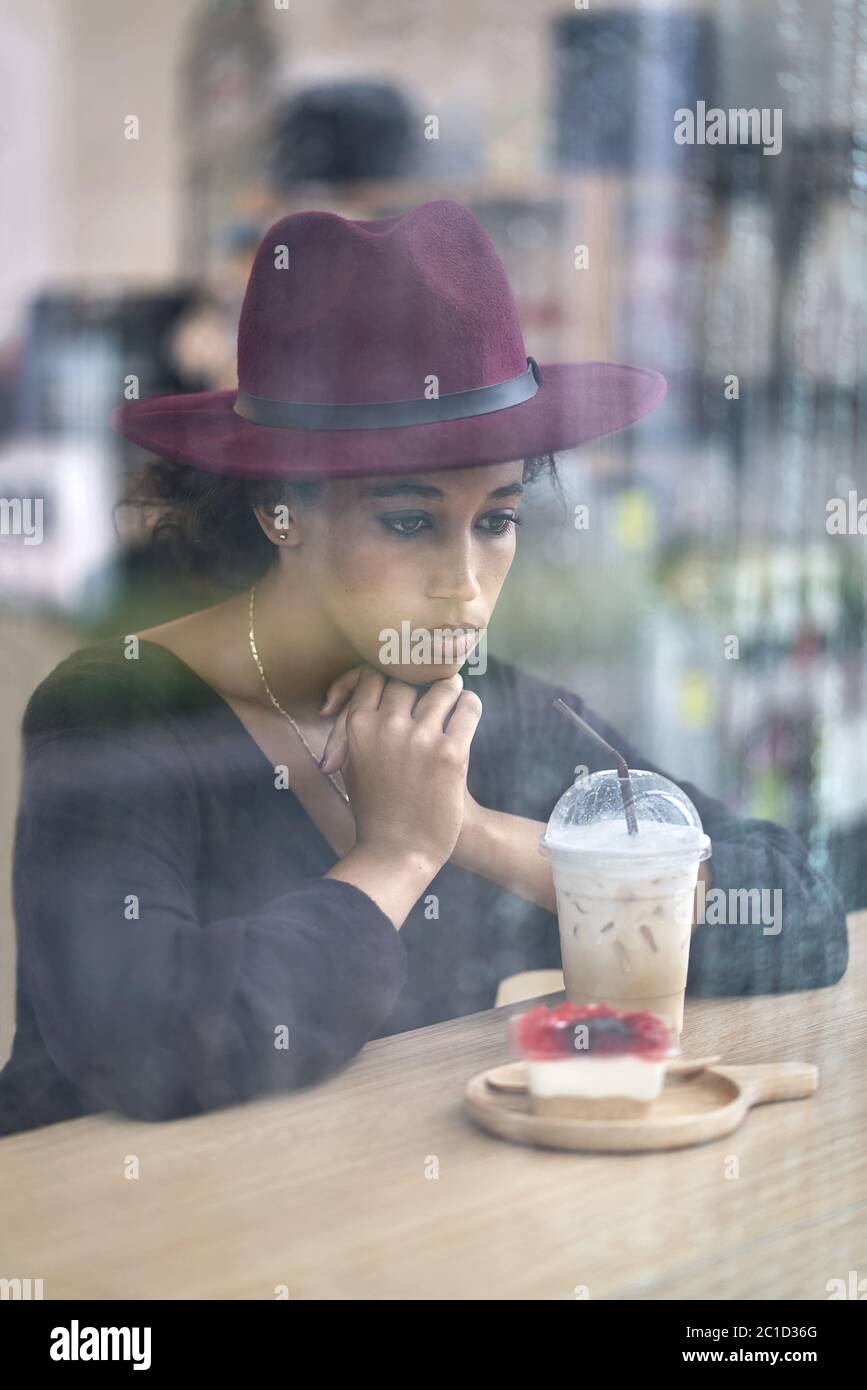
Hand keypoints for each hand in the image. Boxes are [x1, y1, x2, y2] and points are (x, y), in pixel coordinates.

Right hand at [320, 665, 482, 872]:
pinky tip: (468, 711)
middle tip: (432, 687)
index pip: (373, 674)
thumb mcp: (353, 765)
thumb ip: (356, 730)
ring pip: (442, 687)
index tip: (399, 681)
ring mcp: (419, 739)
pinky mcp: (450, 754)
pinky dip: (470, 705)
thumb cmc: (375, 810)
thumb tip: (365, 695)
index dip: (386, 673)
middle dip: (420, 682)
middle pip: (408, 679)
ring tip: (453, 695)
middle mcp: (387, 727)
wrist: (399, 851)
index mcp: (358, 727)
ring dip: (450, 689)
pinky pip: (467, 708)